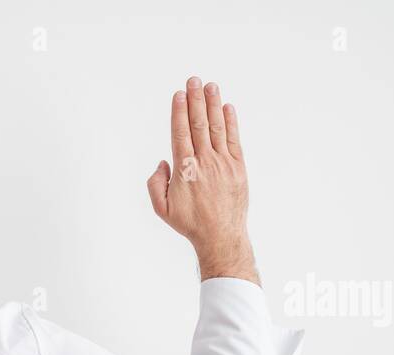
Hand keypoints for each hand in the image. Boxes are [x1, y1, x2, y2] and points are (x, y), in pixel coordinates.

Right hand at [147, 76, 258, 284]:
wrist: (221, 236)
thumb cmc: (189, 223)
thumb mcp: (161, 209)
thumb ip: (155, 184)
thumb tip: (162, 162)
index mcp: (184, 170)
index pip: (180, 133)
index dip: (179, 112)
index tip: (179, 94)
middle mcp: (204, 162)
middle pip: (199, 124)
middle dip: (195, 100)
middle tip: (193, 80)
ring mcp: (223, 163)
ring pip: (217, 127)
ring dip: (213, 104)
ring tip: (210, 86)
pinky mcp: (238, 167)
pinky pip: (234, 139)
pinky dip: (231, 122)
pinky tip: (227, 107)